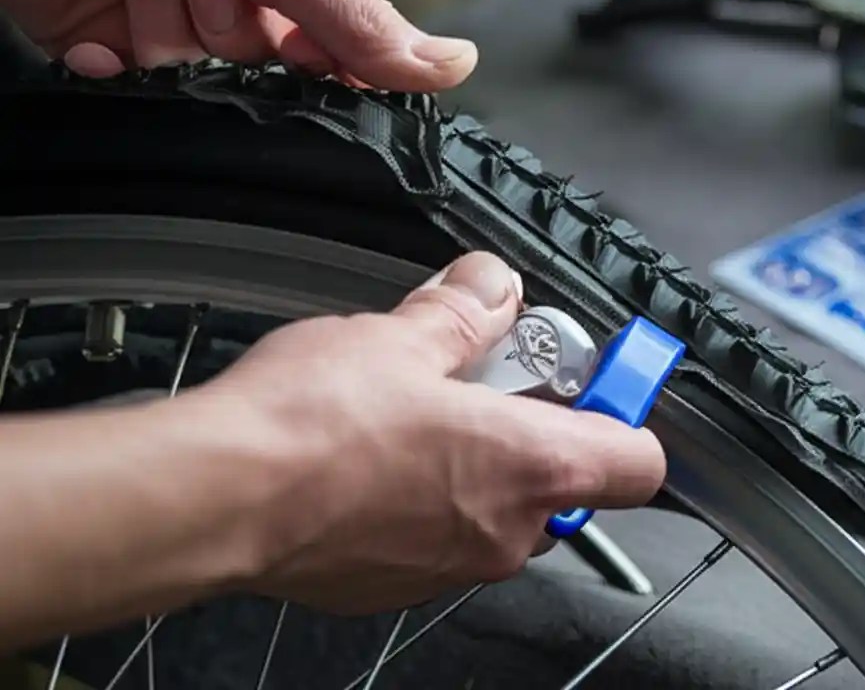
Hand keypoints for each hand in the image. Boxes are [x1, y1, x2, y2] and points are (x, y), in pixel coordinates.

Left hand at [0, 0, 476, 89]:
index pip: (333, 47)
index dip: (330, 69)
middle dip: (229, 44)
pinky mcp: (94, 35)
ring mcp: (159, 15)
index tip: (320, 76)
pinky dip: (107, 65)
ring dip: (164, 47)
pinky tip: (99, 28)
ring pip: (187, 82)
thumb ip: (355, 16)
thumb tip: (449, 64)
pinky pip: (117, 83)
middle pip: (256, 71)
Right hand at [194, 252, 665, 613]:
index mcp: (531, 467)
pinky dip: (420, 500)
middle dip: (529, 430)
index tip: (592, 383)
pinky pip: (436, 538)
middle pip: (561, 481)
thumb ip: (463, 313)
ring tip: (411, 415)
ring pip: (493, 509)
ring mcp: (451, 568)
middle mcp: (504, 533)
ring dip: (471, 464)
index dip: (622, 415)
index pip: (638, 461)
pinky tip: (369, 459)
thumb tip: (490, 286)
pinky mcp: (396, 586)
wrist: (218, 499)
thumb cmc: (312, 425)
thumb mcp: (401, 337)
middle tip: (480, 384)